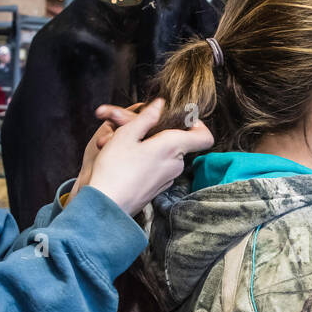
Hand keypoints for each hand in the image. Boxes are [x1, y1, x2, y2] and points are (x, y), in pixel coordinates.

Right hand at [81, 98, 214, 215]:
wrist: (106, 206)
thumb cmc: (114, 170)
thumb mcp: (126, 135)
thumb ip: (146, 118)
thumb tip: (161, 104)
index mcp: (172, 148)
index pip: (205, 136)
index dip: (197, 125)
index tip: (179, 119)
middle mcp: (176, 165)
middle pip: (181, 142)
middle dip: (160, 132)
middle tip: (134, 128)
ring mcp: (169, 178)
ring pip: (168, 155)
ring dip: (151, 146)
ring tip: (123, 145)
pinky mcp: (159, 188)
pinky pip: (160, 167)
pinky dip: (148, 160)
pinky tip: (126, 161)